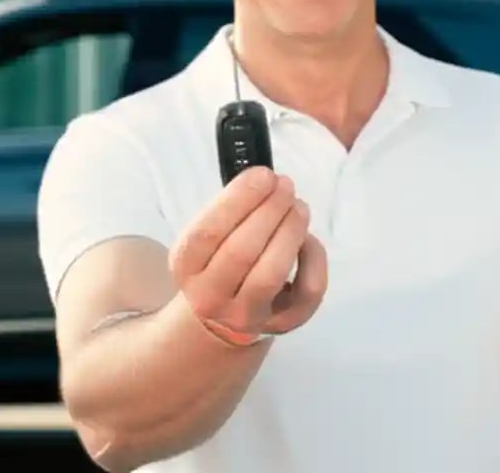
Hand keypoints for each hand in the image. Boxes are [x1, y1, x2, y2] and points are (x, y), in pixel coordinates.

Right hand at [168, 167, 327, 345]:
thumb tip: (266, 180)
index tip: (264, 175)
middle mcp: (210, 297)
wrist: (224, 315)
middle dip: (270, 210)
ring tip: (299, 206)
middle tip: (286, 185)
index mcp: (185, 267)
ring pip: (272, 274)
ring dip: (290, 231)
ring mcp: (247, 315)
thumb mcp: (208, 236)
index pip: (208, 232)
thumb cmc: (219, 259)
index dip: (240, 199)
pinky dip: (314, 258)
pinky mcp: (284, 324)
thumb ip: (229, 210)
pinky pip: (307, 291)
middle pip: (242, 252)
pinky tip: (307, 239)